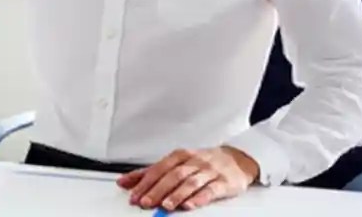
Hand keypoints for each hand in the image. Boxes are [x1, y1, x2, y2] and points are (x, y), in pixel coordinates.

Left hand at [118, 146, 258, 211]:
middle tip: (145, 202)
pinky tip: (190, 205)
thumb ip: (151, 172)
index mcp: (180, 156)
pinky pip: (211, 190)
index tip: (134, 194)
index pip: (159, 168)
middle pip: (173, 175)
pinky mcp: (224, 182)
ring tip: (165, 206)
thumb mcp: (176, 162)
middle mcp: (194, 162)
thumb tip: (125, 181)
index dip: (145, 181)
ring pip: (190, 182)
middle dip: (157, 190)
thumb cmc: (202, 162)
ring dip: (176, 194)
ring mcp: (209, 171)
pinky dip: (199, 198)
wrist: (236, 159)